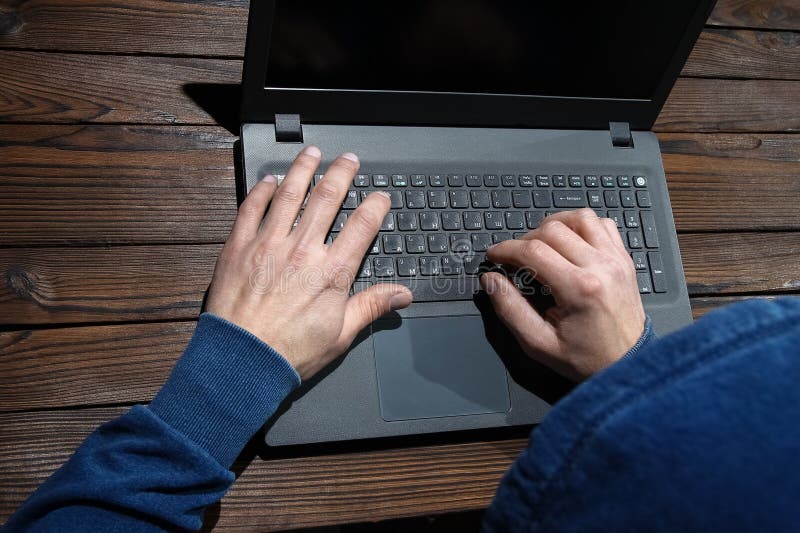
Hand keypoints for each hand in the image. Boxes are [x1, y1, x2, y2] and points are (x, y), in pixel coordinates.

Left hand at [206, 146, 412, 379]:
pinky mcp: (240, 247)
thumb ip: (372, 307)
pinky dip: (262, 190)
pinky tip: (270, 180)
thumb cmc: (290, 352)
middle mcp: (303, 250)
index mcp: (332, 272)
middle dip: (342, 173)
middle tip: (348, 159)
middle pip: (328, 198)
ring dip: (303, 169)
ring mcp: (269, 244)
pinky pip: (251, 208)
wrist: (241, 361)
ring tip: (312, 153)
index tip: (381, 196)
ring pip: (290, 194)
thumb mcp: (342, 334)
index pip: (362, 225)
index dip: (376, 205)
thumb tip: (403, 295)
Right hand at [480, 209, 645, 380]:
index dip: (505, 249)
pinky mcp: (624, 259)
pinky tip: (569, 242)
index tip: (494, 256)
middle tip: (515, 258)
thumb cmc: (586, 358)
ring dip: (554, 225)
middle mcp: (600, 267)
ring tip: (540, 243)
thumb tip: (491, 280)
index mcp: (579, 289)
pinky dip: (581, 226)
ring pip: (579, 218)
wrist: (629, 364)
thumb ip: (510, 309)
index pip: (533, 251)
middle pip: (552, 229)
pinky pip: (602, 224)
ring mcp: (616, 260)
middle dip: (525, 239)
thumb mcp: (538, 343)